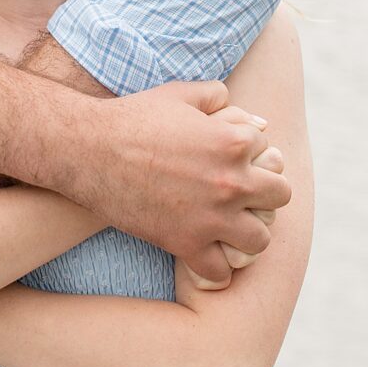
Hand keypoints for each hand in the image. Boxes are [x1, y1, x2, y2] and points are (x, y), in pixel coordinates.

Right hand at [77, 83, 291, 284]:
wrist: (88, 148)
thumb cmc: (133, 117)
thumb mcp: (179, 94)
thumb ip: (219, 97)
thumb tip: (255, 119)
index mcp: (234, 141)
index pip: (269, 150)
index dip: (251, 153)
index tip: (230, 158)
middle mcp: (231, 181)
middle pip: (279, 195)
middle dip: (263, 192)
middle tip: (238, 193)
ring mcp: (211, 217)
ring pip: (260, 239)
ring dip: (248, 232)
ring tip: (229, 225)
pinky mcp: (185, 243)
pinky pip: (221, 272)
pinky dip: (216, 268)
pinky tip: (204, 252)